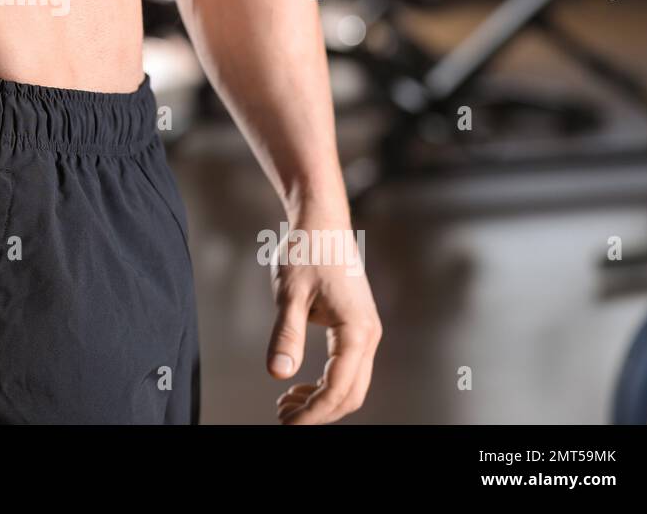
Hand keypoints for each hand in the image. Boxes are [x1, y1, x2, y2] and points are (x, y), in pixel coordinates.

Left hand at [265, 217, 380, 423]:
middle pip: (350, 394)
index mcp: (356, 330)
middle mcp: (368, 335)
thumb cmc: (307, 251)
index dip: (312, 413)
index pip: (338, 388)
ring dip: (321, 400)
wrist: (321, 223)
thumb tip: (277, 373)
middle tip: (283, 418)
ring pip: (350, 384)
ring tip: (285, 405)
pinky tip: (297, 386)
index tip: (286, 424)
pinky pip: (346, 368)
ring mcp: (365, 332)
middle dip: (318, 412)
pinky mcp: (356, 328)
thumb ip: (286, 334)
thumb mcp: (290, 294)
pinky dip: (324, 384)